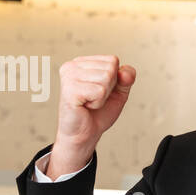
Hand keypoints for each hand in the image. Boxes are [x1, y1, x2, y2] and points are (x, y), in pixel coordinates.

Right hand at [50, 55, 136, 176]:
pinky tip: (85, 106)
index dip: (114, 80)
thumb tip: (125, 72)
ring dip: (102, 96)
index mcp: (81, 62)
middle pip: (110, 68)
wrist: (84, 134)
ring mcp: (69, 76)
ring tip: (89, 102)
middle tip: (94, 99)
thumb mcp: (119, 92)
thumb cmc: (98, 113)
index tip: (100, 91)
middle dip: (109, 88)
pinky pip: (99, 91)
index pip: (112, 60)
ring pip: (106, 78)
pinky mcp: (69, 90)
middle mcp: (72, 66)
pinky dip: (97, 103)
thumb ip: (126, 78)